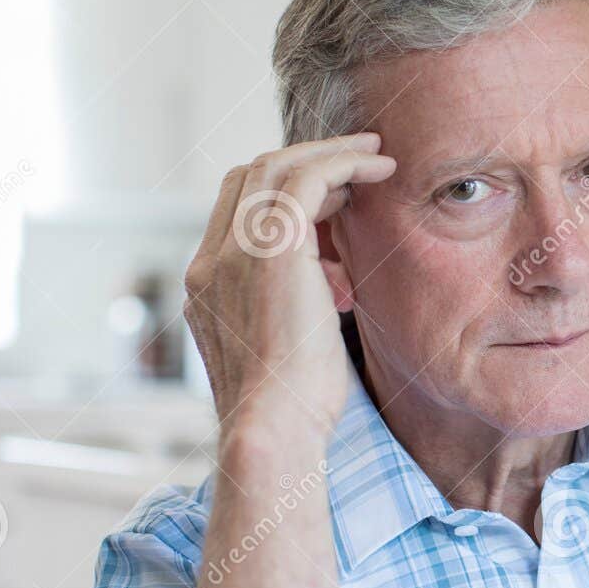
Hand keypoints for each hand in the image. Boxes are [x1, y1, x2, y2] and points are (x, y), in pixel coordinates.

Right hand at [183, 134, 396, 434]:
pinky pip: (306, 178)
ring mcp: (234, 252)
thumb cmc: (294, 411)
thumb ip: (294, 309)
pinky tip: (380, 168)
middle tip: (360, 158)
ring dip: (331, 154)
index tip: (336, 196)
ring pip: (276, 166)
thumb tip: (331, 290)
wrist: (274, 432)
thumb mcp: (286, 349)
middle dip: (308, 160)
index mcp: (208, 285)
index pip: (237, 208)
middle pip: (251, 176)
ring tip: (377, 155)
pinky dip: (343, 163)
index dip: (286, 190)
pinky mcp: (271, 249)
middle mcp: (211, 262)